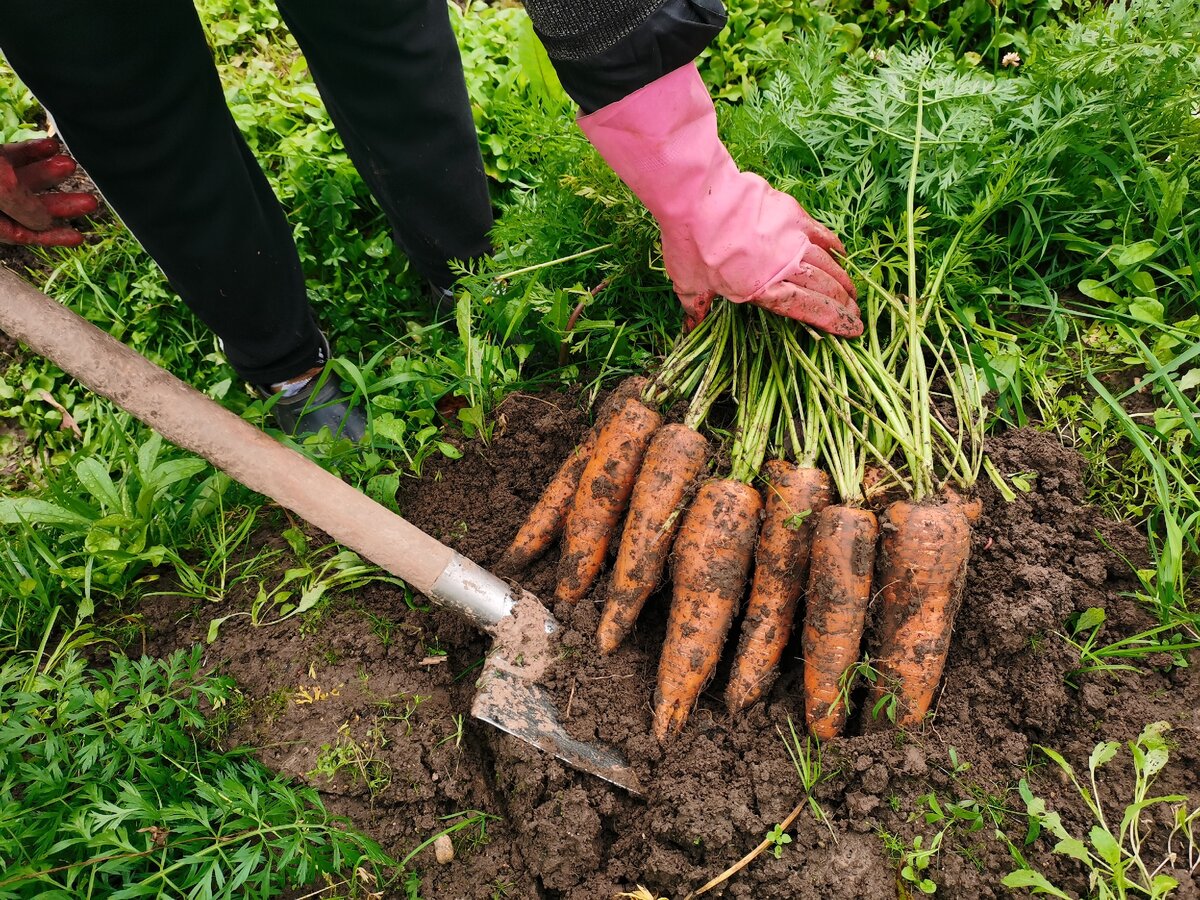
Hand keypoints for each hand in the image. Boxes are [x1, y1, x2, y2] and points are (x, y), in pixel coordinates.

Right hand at [0, 138, 96, 246]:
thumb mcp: (0, 189)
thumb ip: (24, 206)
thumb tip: (46, 222)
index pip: (19, 233)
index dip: (50, 237)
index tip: (79, 238)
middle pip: (27, 206)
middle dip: (60, 204)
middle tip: (91, 201)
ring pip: (22, 178)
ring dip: (49, 172)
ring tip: (71, 164)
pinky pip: (13, 155)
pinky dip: (32, 151)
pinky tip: (51, 146)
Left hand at [666, 172, 859, 335]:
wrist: (696, 197)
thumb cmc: (689, 244)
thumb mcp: (688, 283)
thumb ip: (696, 306)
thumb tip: (691, 327)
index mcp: (762, 290)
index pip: (808, 309)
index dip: (833, 321)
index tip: (853, 330)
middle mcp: (784, 267)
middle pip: (823, 288)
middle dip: (843, 304)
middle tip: (856, 314)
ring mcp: (792, 239)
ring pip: (826, 263)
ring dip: (842, 279)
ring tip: (853, 292)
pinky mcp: (792, 214)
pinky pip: (820, 232)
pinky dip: (833, 244)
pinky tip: (842, 254)